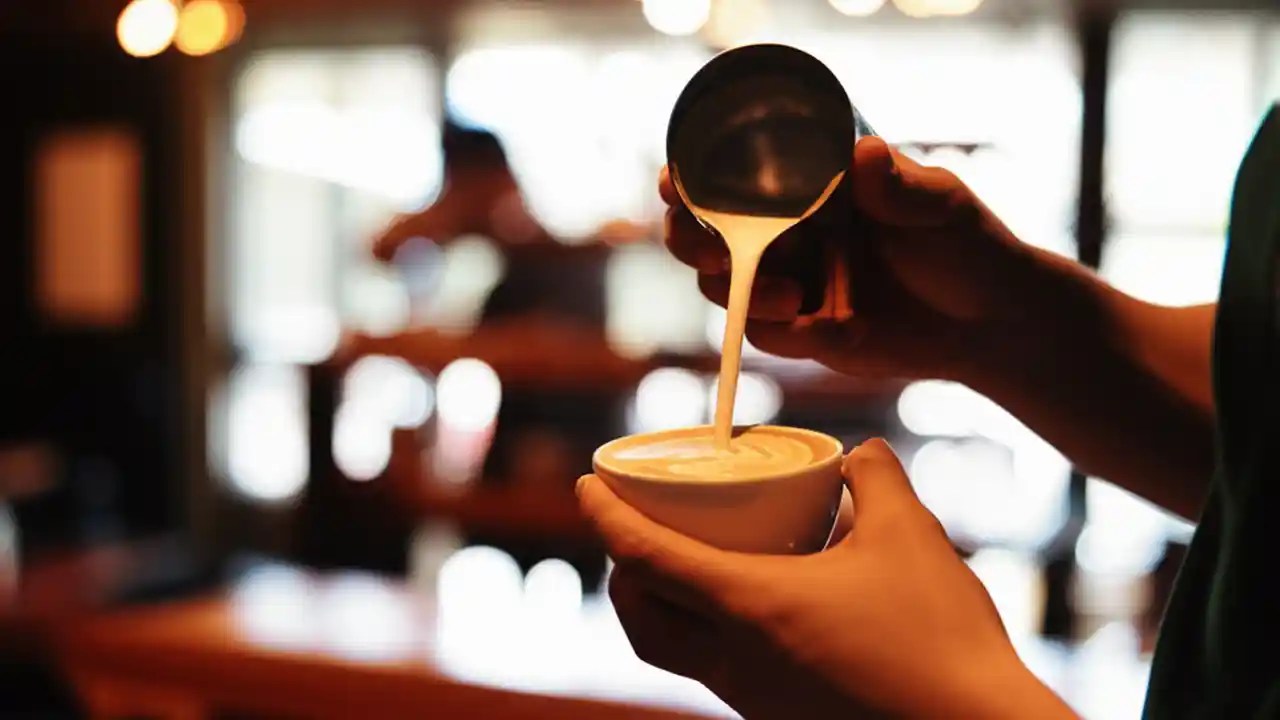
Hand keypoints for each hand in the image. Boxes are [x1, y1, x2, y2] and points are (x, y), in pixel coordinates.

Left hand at [577, 439, 1074, 719]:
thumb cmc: (940, 636)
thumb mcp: (910, 534)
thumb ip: (878, 477)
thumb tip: (858, 454)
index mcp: (750, 608)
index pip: (645, 558)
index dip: (605, 518)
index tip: (585, 486)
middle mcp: (736, 661)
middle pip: (640, 616)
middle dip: (621, 569)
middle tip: (632, 527)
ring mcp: (755, 699)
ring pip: (672, 651)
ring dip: (657, 605)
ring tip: (682, 564)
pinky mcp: (779, 718)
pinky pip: (715, 671)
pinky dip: (703, 632)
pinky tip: (747, 608)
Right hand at [662, 136, 1060, 381]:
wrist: (989, 323)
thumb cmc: (968, 246)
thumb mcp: (941, 205)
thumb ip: (900, 187)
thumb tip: (865, 154)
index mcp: (805, 185)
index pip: (727, 172)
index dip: (687, 177)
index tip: (677, 185)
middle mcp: (785, 229)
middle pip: (700, 232)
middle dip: (691, 242)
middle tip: (719, 255)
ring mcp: (787, 280)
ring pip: (721, 285)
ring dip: (740, 293)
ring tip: (796, 299)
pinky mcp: (799, 330)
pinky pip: (759, 334)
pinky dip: (777, 333)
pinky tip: (824, 329)